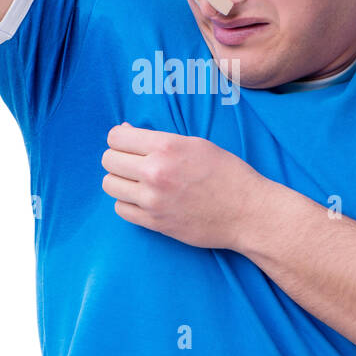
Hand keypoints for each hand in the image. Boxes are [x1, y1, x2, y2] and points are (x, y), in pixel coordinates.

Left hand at [101, 122, 262, 250]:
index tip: (128, 144)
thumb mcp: (196, 144)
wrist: (247, 212)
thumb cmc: (227, 174)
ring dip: (120, 181)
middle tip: (132, 163)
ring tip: (137, 182)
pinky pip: (121, 210)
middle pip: (108, 160)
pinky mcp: (154, 223)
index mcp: (167, 146)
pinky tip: (143, 200)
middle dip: (117, 159)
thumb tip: (123, 132)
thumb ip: (159, 139)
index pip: (116, 137)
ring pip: (110, 185)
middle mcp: (155, 172)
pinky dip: (128, 203)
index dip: (120, 139)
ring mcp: (153, 200)